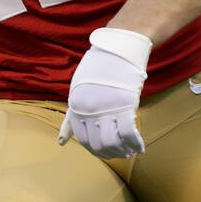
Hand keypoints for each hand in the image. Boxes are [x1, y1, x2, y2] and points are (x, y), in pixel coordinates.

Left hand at [57, 28, 151, 158]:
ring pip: (112, 142)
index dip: (95, 149)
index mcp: (76, 106)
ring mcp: (107, 107)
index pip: (83, 140)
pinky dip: (135, 143)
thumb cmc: (97, 69)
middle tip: (119, 154)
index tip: (104, 151)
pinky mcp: (126, 104)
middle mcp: (89, 110)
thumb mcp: (77, 91)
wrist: (117, 48)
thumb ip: (71, 118)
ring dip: (122, 151)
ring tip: (129, 151)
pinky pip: (129, 133)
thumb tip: (60, 141)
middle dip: (109, 153)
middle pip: (98, 144)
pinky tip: (140, 146)